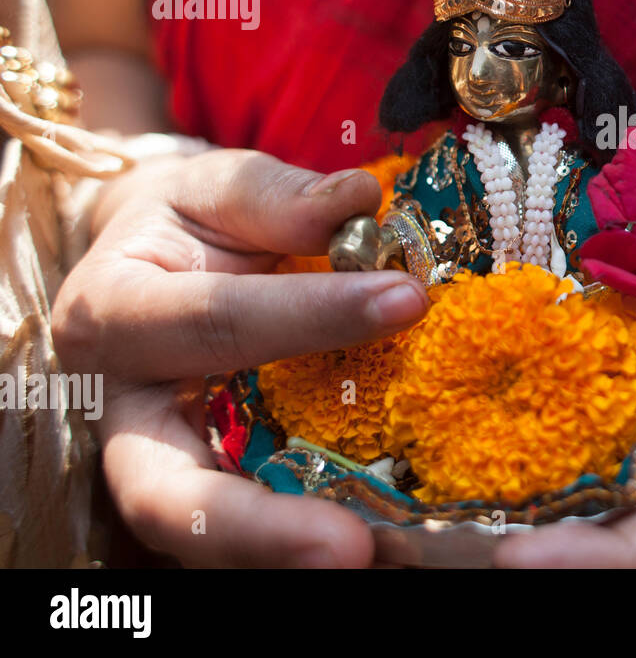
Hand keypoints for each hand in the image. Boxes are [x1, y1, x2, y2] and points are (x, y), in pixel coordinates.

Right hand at [53, 149, 430, 566]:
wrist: (159, 259)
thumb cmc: (188, 223)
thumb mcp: (215, 186)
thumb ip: (275, 198)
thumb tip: (355, 202)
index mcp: (114, 316)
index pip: (216, 324)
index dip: (311, 315)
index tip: (406, 297)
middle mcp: (125, 413)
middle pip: (167, 496)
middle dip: (255, 531)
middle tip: (350, 547)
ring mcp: (165, 464)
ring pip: (215, 537)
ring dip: (297, 557)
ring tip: (392, 559)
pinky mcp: (218, 487)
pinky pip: (267, 526)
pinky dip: (328, 545)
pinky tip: (410, 547)